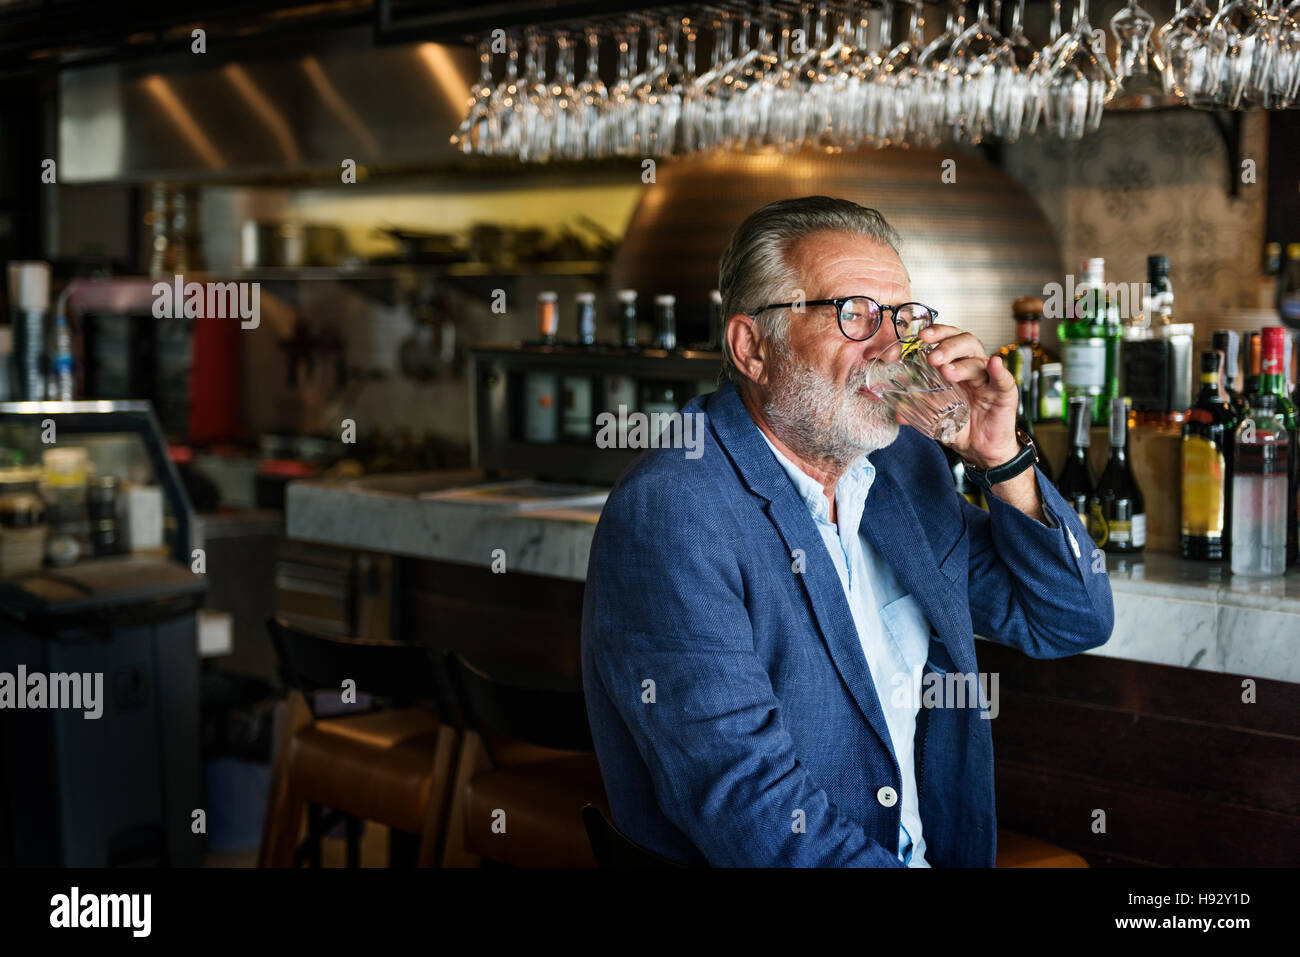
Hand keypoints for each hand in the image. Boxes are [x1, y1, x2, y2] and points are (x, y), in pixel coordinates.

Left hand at [911, 324, 1020, 469]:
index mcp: (956, 366)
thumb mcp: (935, 418)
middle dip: (947, 346)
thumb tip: (898, 413)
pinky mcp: (1005, 393)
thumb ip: (919, 411)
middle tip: (932, 358)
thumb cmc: (961, 426)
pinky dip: (998, 371)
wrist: (981, 449)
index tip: (921, 336)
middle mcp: (974, 368)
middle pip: (965, 343)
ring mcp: (989, 380)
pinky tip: (993, 364)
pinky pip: (1003, 379)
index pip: (949, 340)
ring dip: (962, 364)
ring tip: (947, 371)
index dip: (937, 333)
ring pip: (979, 361)